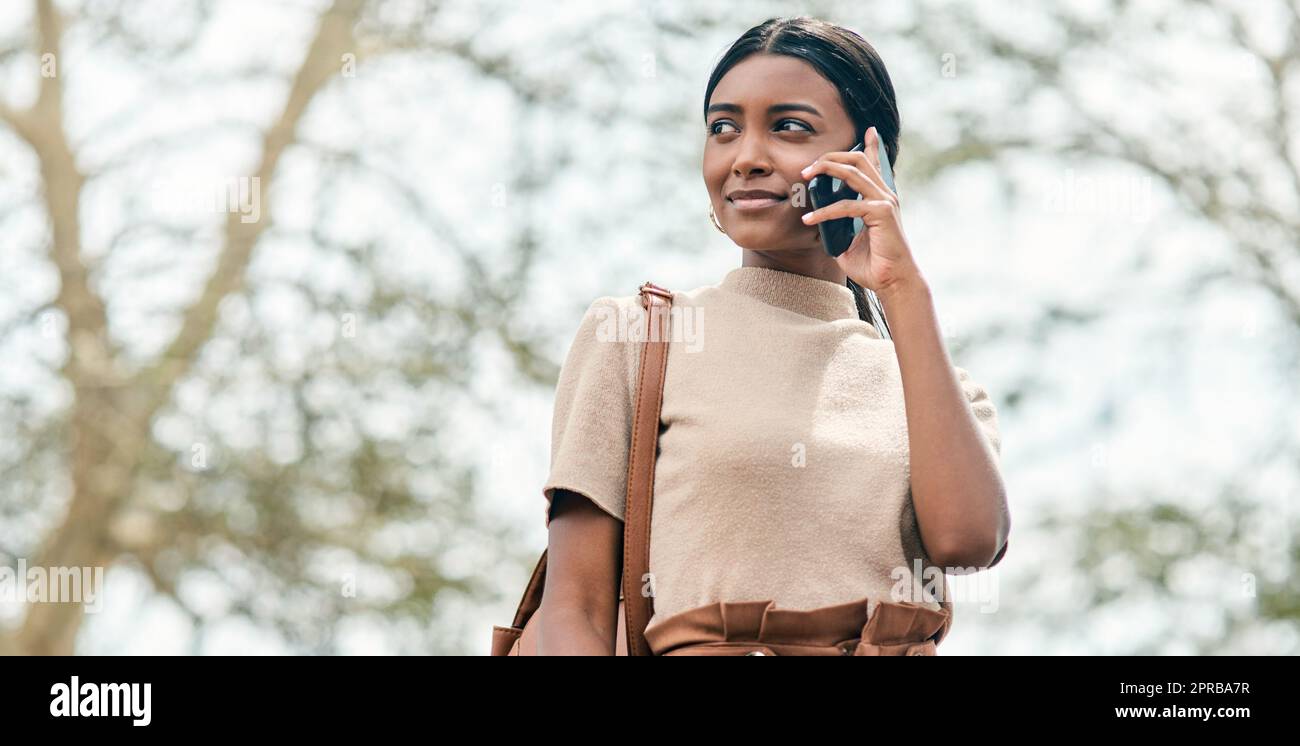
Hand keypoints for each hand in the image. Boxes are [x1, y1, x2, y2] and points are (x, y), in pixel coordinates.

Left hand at [800, 126, 922, 296]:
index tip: (869, 130)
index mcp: (880, 198)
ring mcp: (884, 201)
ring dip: (826, 169)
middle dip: (831, 156)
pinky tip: (809, 219)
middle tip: (808, 167)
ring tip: (804, 176)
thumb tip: (816, 219)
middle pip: (858, 159)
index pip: (875, 164)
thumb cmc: (873, 264)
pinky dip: (825, 211)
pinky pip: (847, 205)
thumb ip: (836, 225)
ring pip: (853, 172)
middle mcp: (884, 194)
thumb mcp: (848, 240)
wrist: (892, 282)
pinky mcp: (881, 213)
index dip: (872, 145)